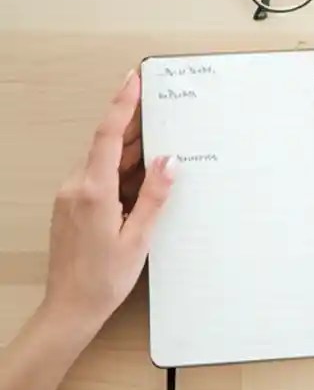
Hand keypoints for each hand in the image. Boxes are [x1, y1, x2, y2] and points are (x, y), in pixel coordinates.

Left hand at [40, 70, 174, 334]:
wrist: (69, 308)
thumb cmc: (104, 279)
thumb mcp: (139, 237)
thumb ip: (154, 195)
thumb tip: (169, 160)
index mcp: (93, 191)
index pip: (108, 136)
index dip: (122, 105)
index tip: (133, 80)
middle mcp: (76, 188)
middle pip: (106, 144)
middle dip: (133, 124)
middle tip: (158, 103)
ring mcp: (70, 197)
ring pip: (103, 161)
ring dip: (129, 150)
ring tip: (159, 141)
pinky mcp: (72, 206)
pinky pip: (97, 177)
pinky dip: (120, 170)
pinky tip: (141, 175)